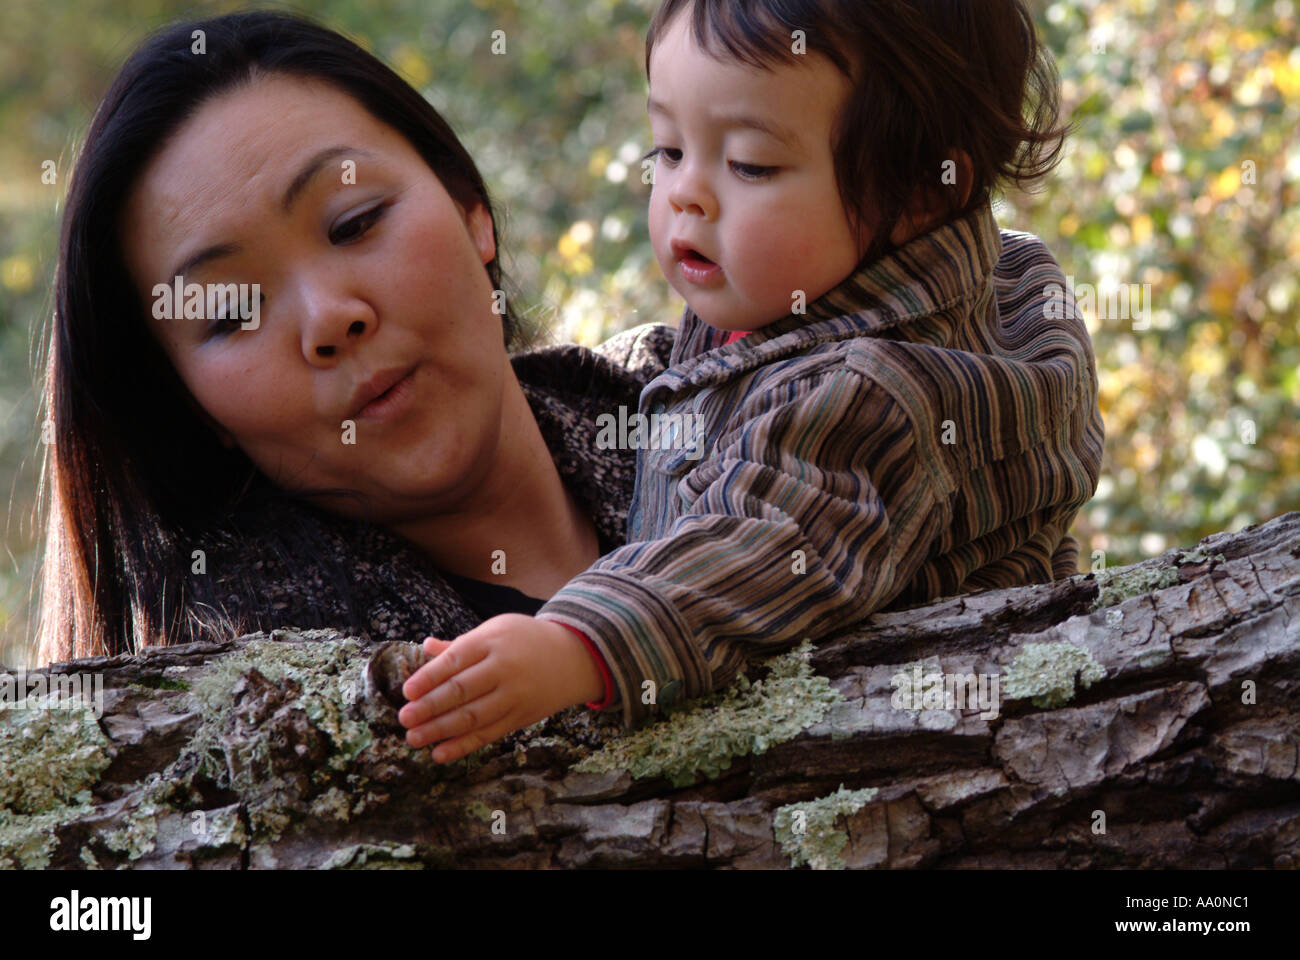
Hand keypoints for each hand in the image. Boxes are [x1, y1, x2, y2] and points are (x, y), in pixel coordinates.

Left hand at [397, 614, 605, 763]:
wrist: (575, 656)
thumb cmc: (526, 640)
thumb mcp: (496, 630)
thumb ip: (461, 644)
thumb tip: (426, 647)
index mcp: (492, 642)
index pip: (455, 660)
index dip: (429, 677)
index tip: (407, 691)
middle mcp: (503, 669)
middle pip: (461, 691)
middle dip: (429, 707)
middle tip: (404, 718)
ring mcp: (514, 695)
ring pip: (472, 716)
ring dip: (440, 730)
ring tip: (414, 738)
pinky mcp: (520, 717)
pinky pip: (488, 734)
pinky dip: (463, 746)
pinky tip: (440, 754)